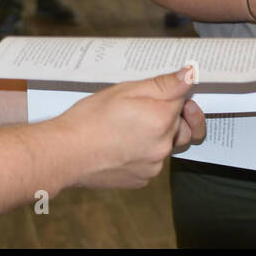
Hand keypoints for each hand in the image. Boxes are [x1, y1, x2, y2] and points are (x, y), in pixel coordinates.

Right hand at [58, 68, 203, 188]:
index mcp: (162, 119)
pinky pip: (151, 162)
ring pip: (166, 145)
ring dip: (156, 136)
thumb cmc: (90, 119)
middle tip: (142, 110)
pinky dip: (142, 153)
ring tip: (129, 128)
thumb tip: (190, 75)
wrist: (65, 154)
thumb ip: (163, 84)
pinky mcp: (142, 179)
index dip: (171, 94)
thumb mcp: (125, 91)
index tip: (157, 93)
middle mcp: (163, 146)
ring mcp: (153, 166)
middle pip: (180, 126)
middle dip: (168, 116)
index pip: (182, 101)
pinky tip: (121, 144)